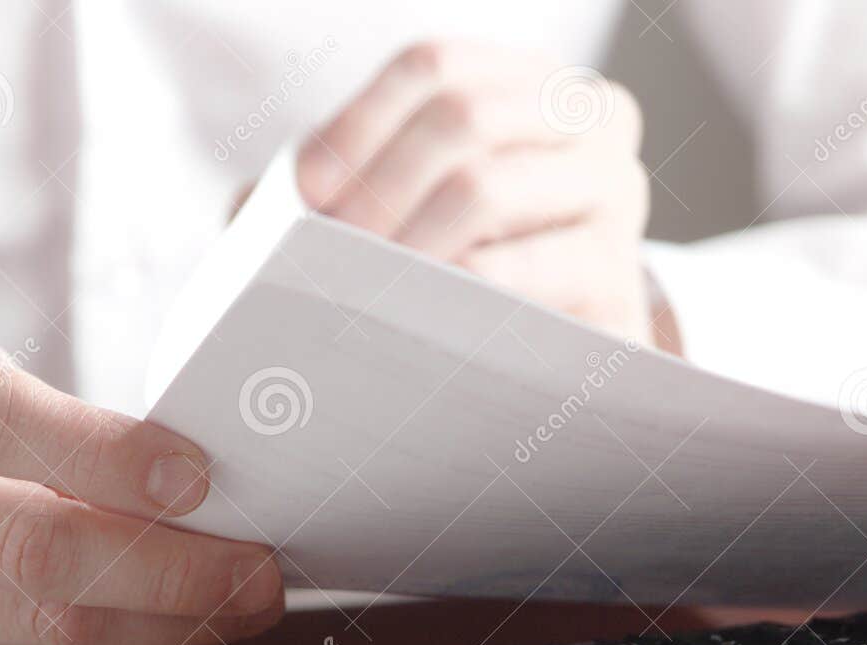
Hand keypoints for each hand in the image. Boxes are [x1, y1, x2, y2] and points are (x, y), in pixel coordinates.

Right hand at [0, 307, 283, 644]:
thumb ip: (49, 408)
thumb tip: (198, 479)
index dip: (100, 452)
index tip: (195, 473)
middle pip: (30, 547)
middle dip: (171, 569)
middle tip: (257, 566)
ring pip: (46, 629)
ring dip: (169, 624)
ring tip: (242, 602)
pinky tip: (178, 633)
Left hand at [298, 41, 673, 350]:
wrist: (553, 356)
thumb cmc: (459, 269)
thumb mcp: (404, 210)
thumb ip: (333, 193)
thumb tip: (251, 208)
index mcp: (527, 82)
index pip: (432, 66)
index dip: (356, 126)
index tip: (307, 194)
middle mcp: (587, 116)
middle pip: (459, 117)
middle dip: (374, 190)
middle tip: (327, 255)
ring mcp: (613, 191)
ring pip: (483, 186)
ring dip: (401, 243)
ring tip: (362, 290)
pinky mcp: (616, 276)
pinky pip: (521, 270)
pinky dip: (451, 292)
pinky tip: (417, 318)